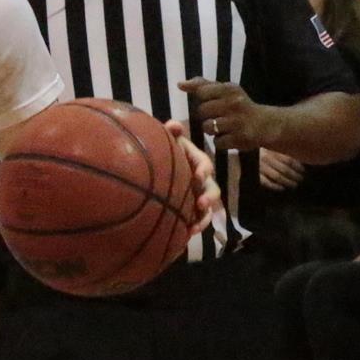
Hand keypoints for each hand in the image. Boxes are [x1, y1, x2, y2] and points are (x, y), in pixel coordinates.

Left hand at [163, 118, 221, 233]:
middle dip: (209, 197)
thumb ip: (169, 133)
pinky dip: (194, 227)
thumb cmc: (159, 152)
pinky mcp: (191, 211)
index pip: (204, 164)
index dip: (203, 169)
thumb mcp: (165, 141)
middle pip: (211, 188)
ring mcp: (197, 196)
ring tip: (195, 227)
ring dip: (204, 218)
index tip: (198, 176)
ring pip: (208, 209)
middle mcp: (199, 180)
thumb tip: (174, 124)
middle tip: (202, 203)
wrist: (148, 171)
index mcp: (194, 161)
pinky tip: (186, 235)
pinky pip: (197, 221)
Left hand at [177, 78, 275, 150]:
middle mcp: (233, 103)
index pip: (202, 92)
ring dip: (212, 130)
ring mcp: (237, 121)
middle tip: (218, 117)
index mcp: (229, 89)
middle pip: (201, 111)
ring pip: (207, 127)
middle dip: (206, 116)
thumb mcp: (225, 91)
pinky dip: (221, 142)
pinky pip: (217, 142)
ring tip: (223, 127)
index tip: (212, 102)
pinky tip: (229, 137)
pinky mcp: (239, 138)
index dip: (202, 100)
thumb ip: (202, 86)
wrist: (265, 124)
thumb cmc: (239, 106)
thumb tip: (180, 84)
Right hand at [258, 149, 305, 190]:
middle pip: (285, 169)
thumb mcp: (266, 146)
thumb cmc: (254, 149)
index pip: (288, 159)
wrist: (236, 153)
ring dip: (288, 182)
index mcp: (271, 150)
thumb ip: (277, 151)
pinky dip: (275, 186)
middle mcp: (266, 158)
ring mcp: (260, 167)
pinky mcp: (254, 175)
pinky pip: (266, 182)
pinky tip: (281, 188)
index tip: (304, 171)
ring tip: (294, 185)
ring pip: (277, 176)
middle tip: (301, 180)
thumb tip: (295, 159)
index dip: (298, 166)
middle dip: (295, 176)